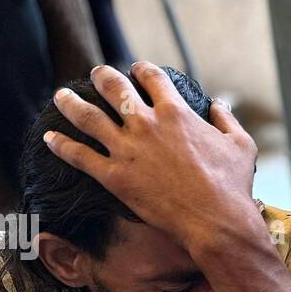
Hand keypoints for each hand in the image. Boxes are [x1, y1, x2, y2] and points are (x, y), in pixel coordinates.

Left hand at [44, 63, 260, 251]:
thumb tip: (219, 104)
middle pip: (113, 87)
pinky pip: (80, 156)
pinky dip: (61, 145)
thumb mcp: (242, 145)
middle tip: (96, 75)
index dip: (141, 70)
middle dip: (102, 77)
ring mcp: (127, 150)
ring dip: (71, 103)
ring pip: (88, 117)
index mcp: (176, 111)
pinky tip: (49, 138)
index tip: (136, 70)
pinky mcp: (115, 177)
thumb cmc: (233, 185)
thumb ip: (228, 120)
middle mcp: (146, 123)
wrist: (216, 221)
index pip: (151, 77)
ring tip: (61, 96)